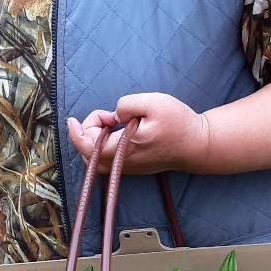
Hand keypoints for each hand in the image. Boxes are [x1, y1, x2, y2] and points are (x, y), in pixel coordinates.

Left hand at [67, 92, 209, 173]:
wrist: (198, 145)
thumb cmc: (179, 123)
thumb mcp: (153, 102)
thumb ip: (126, 104)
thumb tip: (114, 115)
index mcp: (124, 148)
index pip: (87, 145)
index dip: (75, 131)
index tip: (72, 119)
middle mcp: (123, 163)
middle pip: (87, 155)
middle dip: (87, 133)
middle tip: (107, 116)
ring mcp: (129, 168)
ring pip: (96, 161)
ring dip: (94, 141)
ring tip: (112, 122)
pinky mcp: (134, 167)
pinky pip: (108, 161)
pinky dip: (103, 146)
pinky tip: (119, 131)